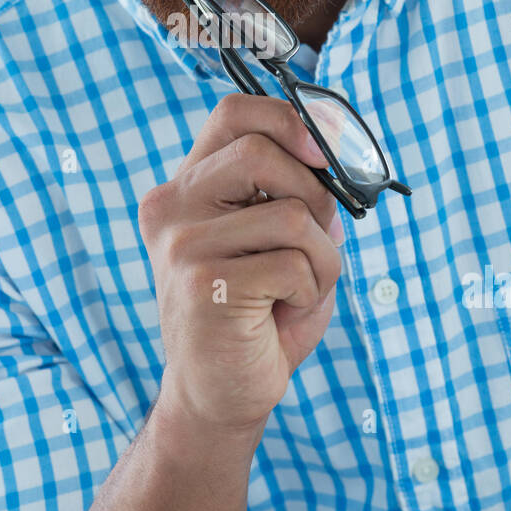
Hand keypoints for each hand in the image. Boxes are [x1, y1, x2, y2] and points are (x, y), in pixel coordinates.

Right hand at [138, 94, 343, 432]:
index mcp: (185, 188)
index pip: (232, 113)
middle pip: (261, 152)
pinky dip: (309, 292)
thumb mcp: (282, 240)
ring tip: (295, 292)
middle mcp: (171, 207)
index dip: (286, 118)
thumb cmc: (259, 315)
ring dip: (322, 259)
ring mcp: (182, 245)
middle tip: (315, 244)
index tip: (325, 148)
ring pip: (294, 214)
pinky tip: (278, 316)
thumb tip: (338, 146)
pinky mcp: (203, 284)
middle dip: (314, 194)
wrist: (218, 397)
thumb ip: (300, 191)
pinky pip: (295, 264)